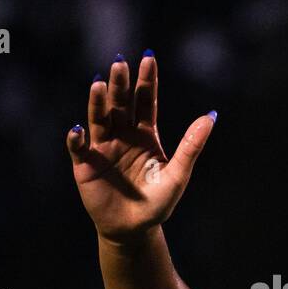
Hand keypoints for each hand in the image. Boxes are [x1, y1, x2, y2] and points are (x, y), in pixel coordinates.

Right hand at [66, 53, 215, 243]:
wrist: (134, 230)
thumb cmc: (157, 203)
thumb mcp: (178, 175)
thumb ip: (191, 146)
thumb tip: (211, 116)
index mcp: (145, 134)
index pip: (145, 101)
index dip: (147, 81)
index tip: (148, 58)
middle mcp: (122, 134)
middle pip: (121, 104)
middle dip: (121, 84)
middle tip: (120, 63)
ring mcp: (103, 147)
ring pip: (99, 119)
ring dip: (98, 102)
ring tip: (99, 84)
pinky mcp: (85, 164)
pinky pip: (79, 148)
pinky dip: (76, 138)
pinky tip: (78, 129)